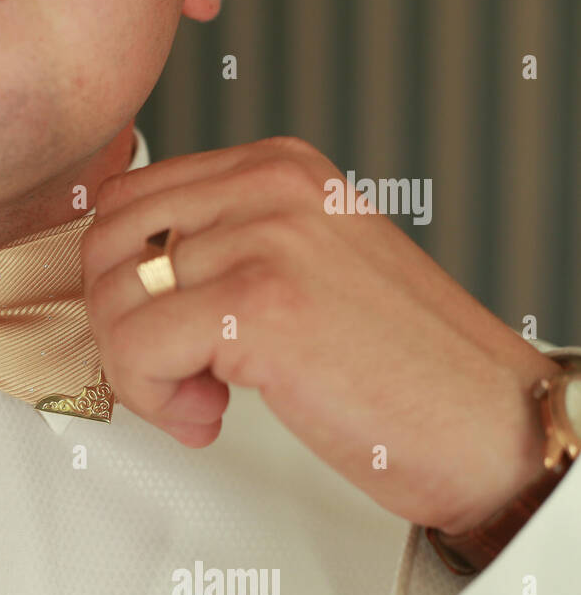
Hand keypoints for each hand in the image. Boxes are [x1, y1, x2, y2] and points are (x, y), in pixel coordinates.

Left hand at [81, 136, 559, 533]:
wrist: (487, 427)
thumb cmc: (400, 363)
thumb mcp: (304, 268)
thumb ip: (222, 252)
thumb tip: (123, 279)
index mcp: (277, 167)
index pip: (128, 201)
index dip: (123, 282)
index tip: (166, 335)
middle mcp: (269, 185)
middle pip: (106, 244)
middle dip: (119, 325)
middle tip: (175, 375)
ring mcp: (266, 237)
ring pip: (113, 299)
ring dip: (139, 371)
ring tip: (200, 399)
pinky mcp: (259, 304)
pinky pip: (135, 349)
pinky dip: (153, 399)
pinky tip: (210, 416)